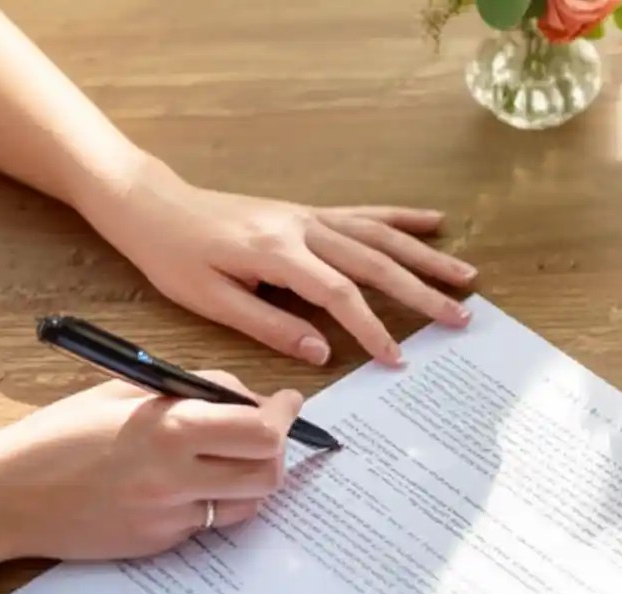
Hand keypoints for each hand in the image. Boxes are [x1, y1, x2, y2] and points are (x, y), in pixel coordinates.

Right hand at [0, 375, 302, 567]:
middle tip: (268, 432)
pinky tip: (191, 482)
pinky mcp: (159, 544)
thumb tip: (242, 393)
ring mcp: (169, 517)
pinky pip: (209, 522)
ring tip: (231, 457)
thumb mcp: (124, 390)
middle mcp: (175, 478)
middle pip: (268, 473)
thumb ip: (189, 389)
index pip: (261, 429)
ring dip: (252, 478)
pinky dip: (214, 500)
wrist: (5, 495)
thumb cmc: (60, 433)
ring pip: (247, 503)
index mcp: (169, 429)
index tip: (289, 403)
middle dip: (278, 449)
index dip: (284, 415)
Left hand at [82, 153, 477, 365]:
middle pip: (375, 261)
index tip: (398, 358)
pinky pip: (364, 214)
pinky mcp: (308, 213)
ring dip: (426, 255)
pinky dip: (402, 217)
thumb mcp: (211, 300)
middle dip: (421, 292)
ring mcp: (310, 216)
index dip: (372, 328)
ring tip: (466, 276)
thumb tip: (321, 352)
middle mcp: (303, 229)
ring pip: (381, 235)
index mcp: (278, 253)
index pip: (339, 295)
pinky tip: (435, 221)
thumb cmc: (176, 257)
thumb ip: (268, 326)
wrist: (155, 207)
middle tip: (460, 317)